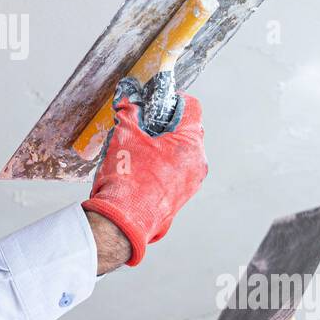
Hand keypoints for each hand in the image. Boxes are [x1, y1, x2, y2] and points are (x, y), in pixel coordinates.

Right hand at [80, 89, 206, 267]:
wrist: (122, 222)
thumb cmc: (126, 181)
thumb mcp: (123, 135)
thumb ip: (128, 111)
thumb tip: (128, 97)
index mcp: (189, 144)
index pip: (191, 107)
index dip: (172, 99)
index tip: (155, 101)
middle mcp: (197, 163)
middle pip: (188, 130)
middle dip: (166, 124)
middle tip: (143, 125)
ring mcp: (191, 183)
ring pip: (182, 153)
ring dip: (164, 146)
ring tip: (139, 149)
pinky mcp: (181, 198)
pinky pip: (178, 172)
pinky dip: (163, 165)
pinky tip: (141, 168)